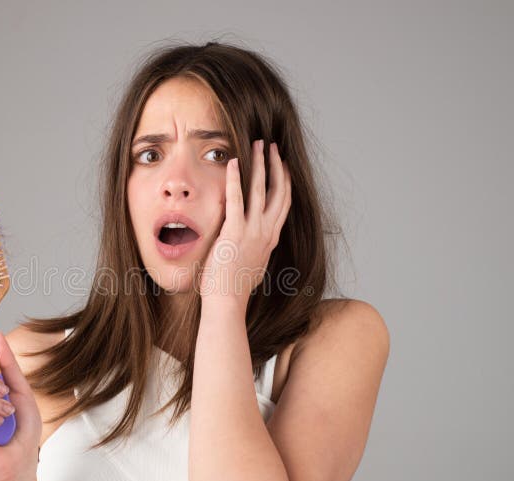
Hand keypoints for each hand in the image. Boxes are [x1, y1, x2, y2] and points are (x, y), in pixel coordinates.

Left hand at [198, 139, 291, 307]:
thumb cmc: (234, 288)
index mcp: (271, 239)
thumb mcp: (252, 265)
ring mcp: (253, 232)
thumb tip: (251, 244)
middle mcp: (266, 232)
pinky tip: (234, 162)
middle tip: (273, 146)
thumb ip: (254, 250)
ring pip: (261, 190)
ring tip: (259, 144)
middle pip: (279, 191)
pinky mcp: (234, 233)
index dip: (285, 182)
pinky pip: (236, 199)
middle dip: (277, 166)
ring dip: (260, 164)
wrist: (227, 303)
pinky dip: (235, 179)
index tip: (283, 165)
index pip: (284, 204)